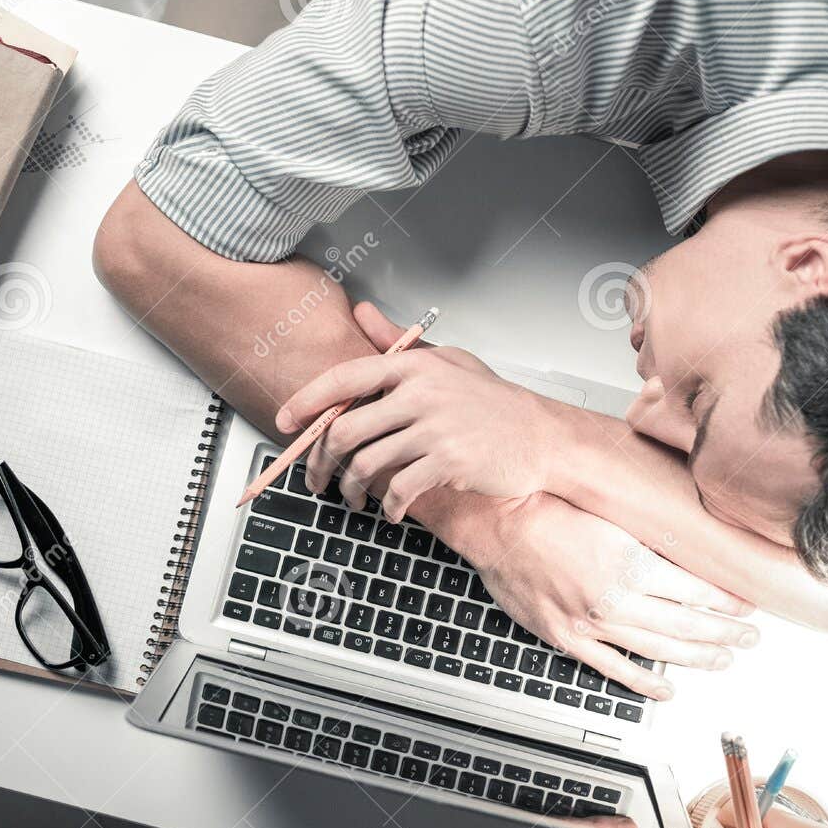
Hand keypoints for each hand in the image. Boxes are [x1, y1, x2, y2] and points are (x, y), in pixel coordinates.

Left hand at [276, 303, 561, 520]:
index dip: (307, 401)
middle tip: (317, 478)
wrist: (542, 438)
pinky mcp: (447, 462)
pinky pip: (400, 489)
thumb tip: (362, 315)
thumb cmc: (494, 403)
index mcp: (415, 367)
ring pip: (367, 463)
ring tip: (353, 499)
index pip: (345, 379)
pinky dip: (390, 507)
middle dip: (322, 461)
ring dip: (352, 490)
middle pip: (347, 429)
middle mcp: (421, 394)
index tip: (285, 423)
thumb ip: (400, 344)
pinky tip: (392, 512)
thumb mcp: (447, 361)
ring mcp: (434, 428)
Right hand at [437, 491, 758, 699]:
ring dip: (696, 657)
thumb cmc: (546, 507)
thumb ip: (649, 536)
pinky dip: (644, 682)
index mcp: (631, 564)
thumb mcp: (611, 512)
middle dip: (724, 632)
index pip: (696, 591)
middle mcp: (616, 599)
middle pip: (685, 624)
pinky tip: (667, 689)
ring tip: (724, 659)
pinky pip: (613, 669)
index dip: (727, 601)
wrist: (496, 524)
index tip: (747, 604)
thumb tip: (689, 548)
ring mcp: (591, 624)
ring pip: (657, 649)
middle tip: (750, 636)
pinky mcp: (568, 639)